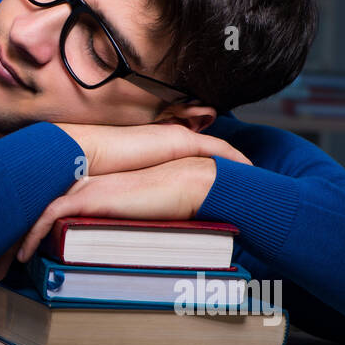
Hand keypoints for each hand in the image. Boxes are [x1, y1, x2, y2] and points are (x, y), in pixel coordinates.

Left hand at [0, 156, 219, 281]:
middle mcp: (77, 185)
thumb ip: (104, 232)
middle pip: (28, 211)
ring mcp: (81, 188)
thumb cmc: (165, 205)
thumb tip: (88, 256)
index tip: (6, 256)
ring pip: (32, 214)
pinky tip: (23, 256)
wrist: (188, 184)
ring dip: (10, 242)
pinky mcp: (88, 196)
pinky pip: (48, 216)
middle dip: (3, 240)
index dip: (20, 232)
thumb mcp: (127, 222)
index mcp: (85, 189)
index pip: (41, 209)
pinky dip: (31, 236)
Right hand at [53, 121, 251, 175]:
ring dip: (236, 158)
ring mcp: (176, 136)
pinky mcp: (180, 141)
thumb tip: (135, 207)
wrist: (91, 152)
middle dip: (229, 159)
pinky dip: (234, 156)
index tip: (223, 172)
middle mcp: (170, 137)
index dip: (209, 161)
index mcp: (157, 144)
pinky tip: (248, 167)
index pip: (191, 151)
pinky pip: (217, 148)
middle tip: (248, 172)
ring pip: (217, 147)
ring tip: (254, 171)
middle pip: (208, 148)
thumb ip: (134, 188)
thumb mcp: (121, 181)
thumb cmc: (98, 169)